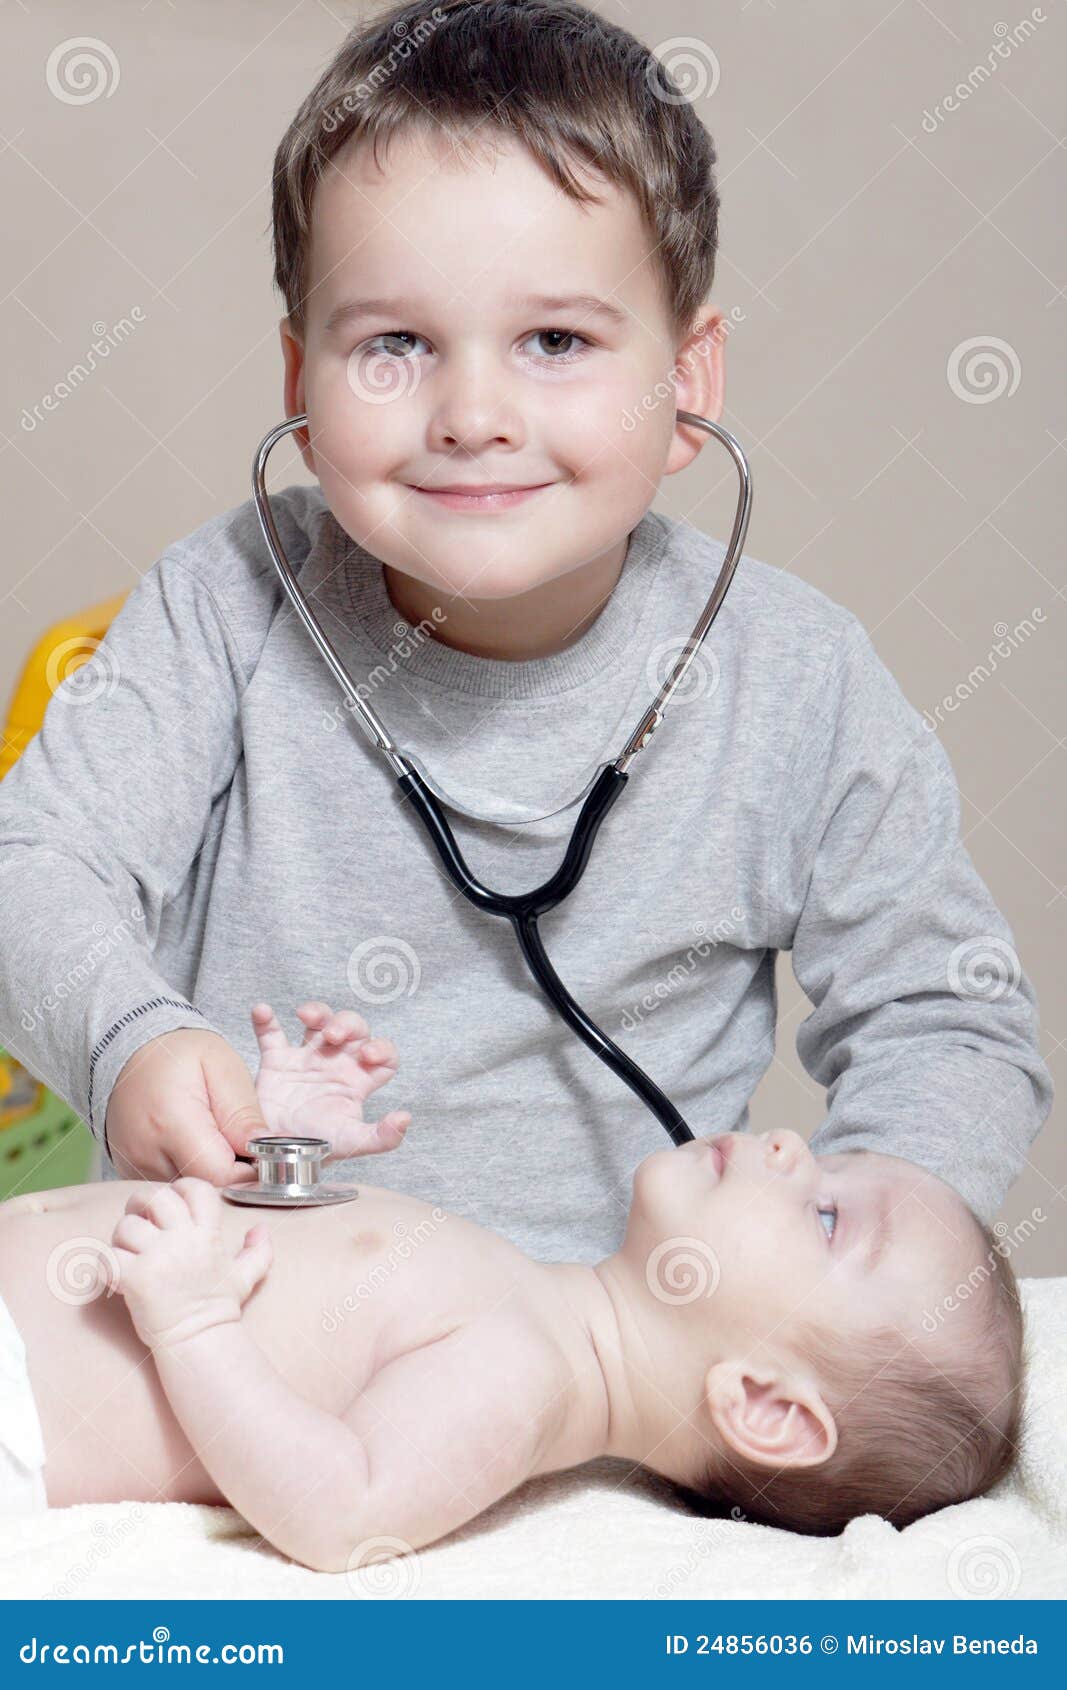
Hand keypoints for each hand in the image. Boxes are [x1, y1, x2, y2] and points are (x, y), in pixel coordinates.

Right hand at [105, 1030, 266, 1184]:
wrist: (131, 1051)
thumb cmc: (181, 1053)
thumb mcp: (221, 1066)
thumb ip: (242, 1111)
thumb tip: (264, 1149)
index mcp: (172, 1123)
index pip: (220, 1175)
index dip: (247, 1171)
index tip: (256, 1153)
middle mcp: (146, 1152)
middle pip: (204, 1187)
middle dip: (229, 1173)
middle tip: (235, 1142)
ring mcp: (134, 1165)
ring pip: (187, 1190)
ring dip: (208, 1174)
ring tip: (212, 1139)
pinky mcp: (130, 1170)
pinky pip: (169, 1185)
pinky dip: (188, 1173)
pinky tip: (193, 1146)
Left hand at [109, 1176, 271, 1350]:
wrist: (200, 1342)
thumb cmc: (218, 1309)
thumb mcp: (245, 1277)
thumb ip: (257, 1251)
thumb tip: (262, 1229)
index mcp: (207, 1234)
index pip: (195, 1188)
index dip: (181, 1188)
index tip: (173, 1201)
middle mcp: (182, 1240)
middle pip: (155, 1198)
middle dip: (140, 1203)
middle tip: (138, 1218)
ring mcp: (157, 1258)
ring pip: (126, 1226)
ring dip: (121, 1238)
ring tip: (126, 1253)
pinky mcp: (135, 1279)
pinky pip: (107, 1257)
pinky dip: (105, 1263)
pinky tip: (114, 1273)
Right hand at [250, 1001, 410, 1157]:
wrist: (274, 1156)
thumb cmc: (316, 1148)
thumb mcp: (351, 1142)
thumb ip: (381, 1137)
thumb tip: (405, 1118)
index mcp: (358, 1081)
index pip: (383, 1054)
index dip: (381, 1048)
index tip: (369, 1054)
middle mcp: (336, 1064)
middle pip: (353, 1029)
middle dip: (346, 1024)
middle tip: (334, 1036)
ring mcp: (306, 1059)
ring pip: (318, 1022)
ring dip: (317, 1013)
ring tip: (307, 1017)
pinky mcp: (277, 1061)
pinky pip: (271, 1034)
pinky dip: (265, 1021)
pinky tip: (262, 1011)